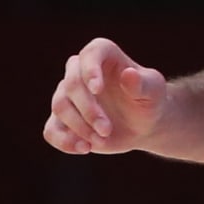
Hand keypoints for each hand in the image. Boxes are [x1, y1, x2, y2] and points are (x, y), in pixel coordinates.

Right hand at [42, 37, 167, 154]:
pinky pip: (50, 130)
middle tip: (107, 129)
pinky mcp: (61, 120)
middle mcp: (80, 71)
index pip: (90, 54)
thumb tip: (128, 74)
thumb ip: (142, 83)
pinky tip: (85, 148)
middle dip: (88, 110)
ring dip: (80, 127)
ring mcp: (68, 95)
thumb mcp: (153, 91)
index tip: (98, 90)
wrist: (143, 125)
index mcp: (104, 55)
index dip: (90, 70)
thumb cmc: (150, 101)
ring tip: (102, 139)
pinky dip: (64, 141)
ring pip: (59, 106)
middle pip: (71, 84)